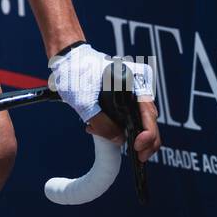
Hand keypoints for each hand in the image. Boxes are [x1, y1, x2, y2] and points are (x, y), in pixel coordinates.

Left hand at [48, 44, 160, 161]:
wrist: (66, 60)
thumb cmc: (75, 72)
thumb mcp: (84, 102)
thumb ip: (102, 123)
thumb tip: (120, 140)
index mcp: (133, 82)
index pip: (149, 114)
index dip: (148, 135)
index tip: (137, 147)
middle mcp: (136, 86)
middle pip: (149, 120)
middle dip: (142, 140)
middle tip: (137, 156)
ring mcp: (130, 92)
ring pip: (139, 120)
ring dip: (128, 134)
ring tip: (104, 137)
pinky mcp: (122, 98)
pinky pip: (127, 116)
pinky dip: (118, 127)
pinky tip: (96, 128)